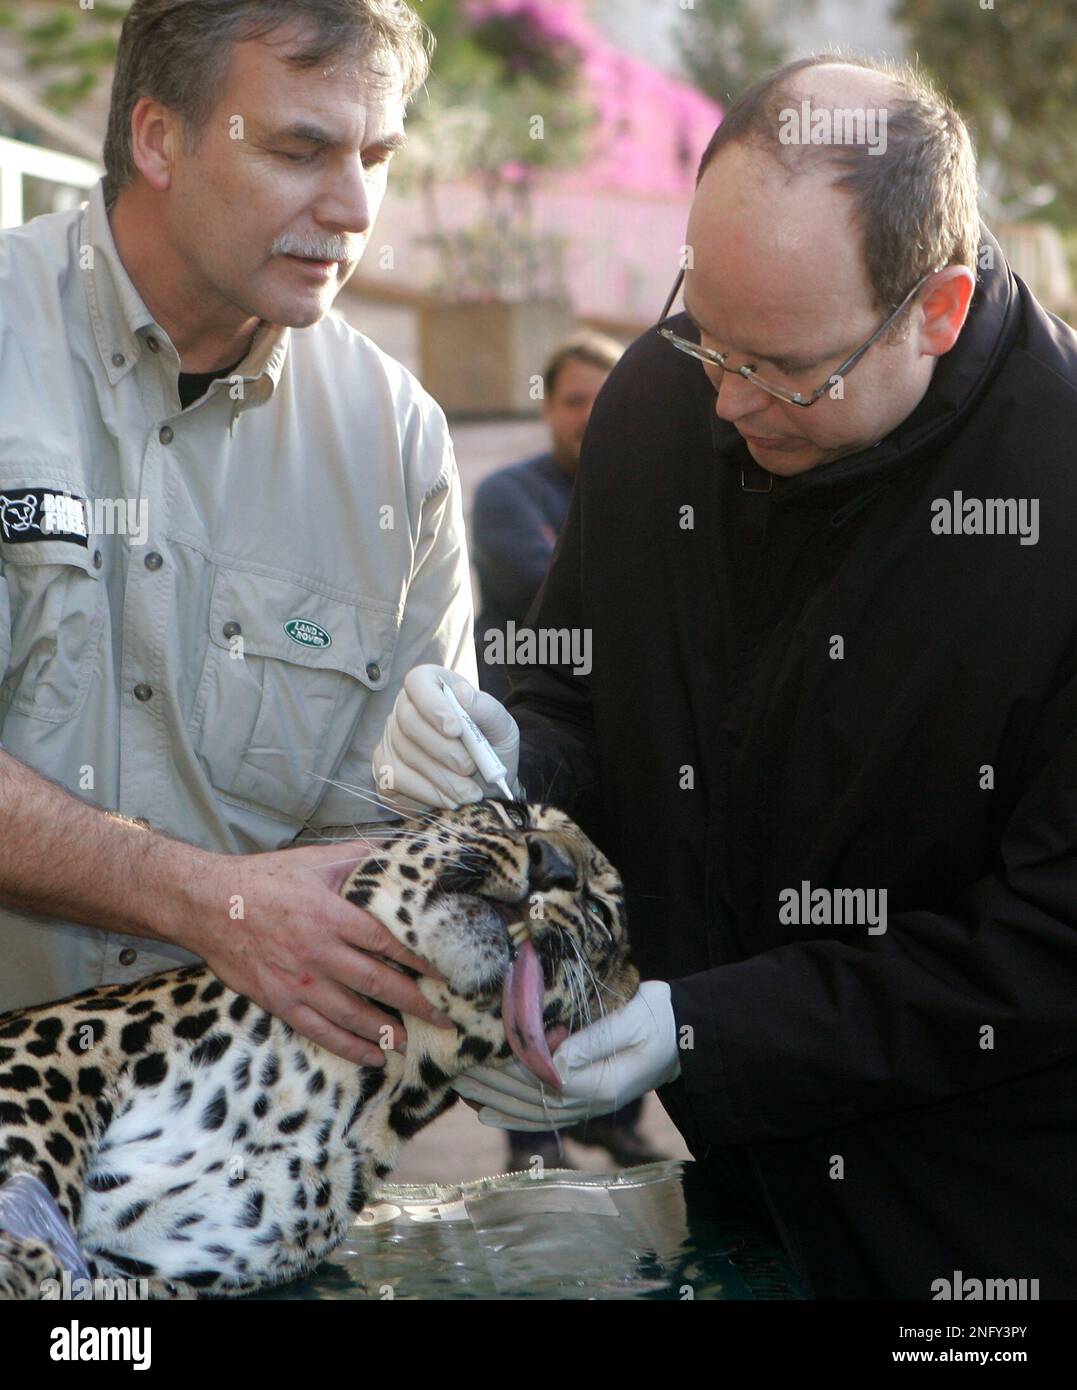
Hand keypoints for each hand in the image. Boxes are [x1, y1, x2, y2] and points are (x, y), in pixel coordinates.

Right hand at [173, 838, 455, 1067]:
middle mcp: (318, 952)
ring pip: (352, 1014)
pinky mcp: (279, 1001)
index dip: (419, 961)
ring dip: (387, 1032)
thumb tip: (399, 849)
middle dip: (416, 1003)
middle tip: (444, 1018)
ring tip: (414, 1041)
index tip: (444, 974)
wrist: (208, 904)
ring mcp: (298, 981)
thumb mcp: (314, 859)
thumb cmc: (264, 879)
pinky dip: (349, 1047)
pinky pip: (319, 1031)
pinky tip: (372, 1058)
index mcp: (331, 915)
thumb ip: (359, 858)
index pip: (387, 942)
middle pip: (378, 984)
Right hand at [371, 664, 520, 809]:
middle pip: (408, 721)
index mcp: (434, 686)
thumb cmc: (492, 748)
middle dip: (443, 750)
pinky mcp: (384, 770)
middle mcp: (406, 708)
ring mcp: (391, 739)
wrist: (487, 785)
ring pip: (403, 754)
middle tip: (470, 767)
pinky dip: (427, 794)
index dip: (432, 704)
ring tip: (469, 791)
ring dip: (441, 778)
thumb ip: (486, 709)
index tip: (455, 729)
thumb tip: (462, 694)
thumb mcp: (501, 727)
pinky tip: (450, 800)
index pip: (418, 681)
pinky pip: (395, 780)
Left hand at [452, 981, 680, 1129]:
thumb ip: (595, 1040)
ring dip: (494, 1100)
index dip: (507, 1068)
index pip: (541, 1080)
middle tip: (455, 1068)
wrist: (686, 1034)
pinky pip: (543, 1115)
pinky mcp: (585, 1098)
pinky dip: (513, 1115)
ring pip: (531, 1111)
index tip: (478, 1052)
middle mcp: (590, 1101)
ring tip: (462, 1088)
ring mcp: (587, 1104)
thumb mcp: (633, 1022)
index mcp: (600, 1083)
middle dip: (491, 1083)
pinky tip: (488, 1113)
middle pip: (529, 1098)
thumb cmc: (660, 1019)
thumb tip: (556, 1055)